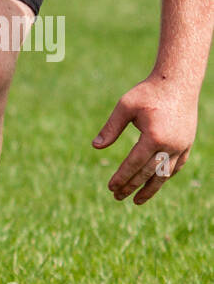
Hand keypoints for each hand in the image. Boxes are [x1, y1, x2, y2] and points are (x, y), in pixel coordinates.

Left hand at [93, 77, 197, 203]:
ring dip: (151, 188)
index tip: (110, 188)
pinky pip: (176, 165)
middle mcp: (171, 144)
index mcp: (154, 136)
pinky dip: (165, 175)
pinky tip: (155, 182)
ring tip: (137, 201)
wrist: (178, 82)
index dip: (122, 177)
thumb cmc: (148, 92)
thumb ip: (111, 128)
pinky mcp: (187, 142)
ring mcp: (182, 145)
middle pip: (148, 172)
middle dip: (132, 186)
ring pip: (165, 173)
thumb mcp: (124, 107)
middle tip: (116, 197)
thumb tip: (95, 147)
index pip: (134, 164)